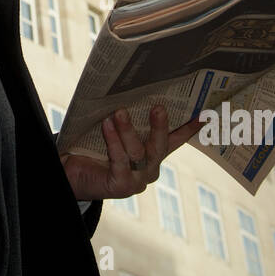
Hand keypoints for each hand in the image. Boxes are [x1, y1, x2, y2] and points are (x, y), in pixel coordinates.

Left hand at [59, 106, 201, 201]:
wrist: (70, 173)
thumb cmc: (92, 147)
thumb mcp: (114, 130)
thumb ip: (127, 117)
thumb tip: (131, 89)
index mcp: (152, 154)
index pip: (175, 139)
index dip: (189, 128)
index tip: (204, 113)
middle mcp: (150, 168)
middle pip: (159, 146)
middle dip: (160, 126)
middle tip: (158, 107)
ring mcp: (138, 180)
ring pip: (138, 152)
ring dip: (128, 130)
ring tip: (119, 111)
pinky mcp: (122, 186)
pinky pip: (120, 160)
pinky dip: (113, 141)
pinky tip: (106, 125)